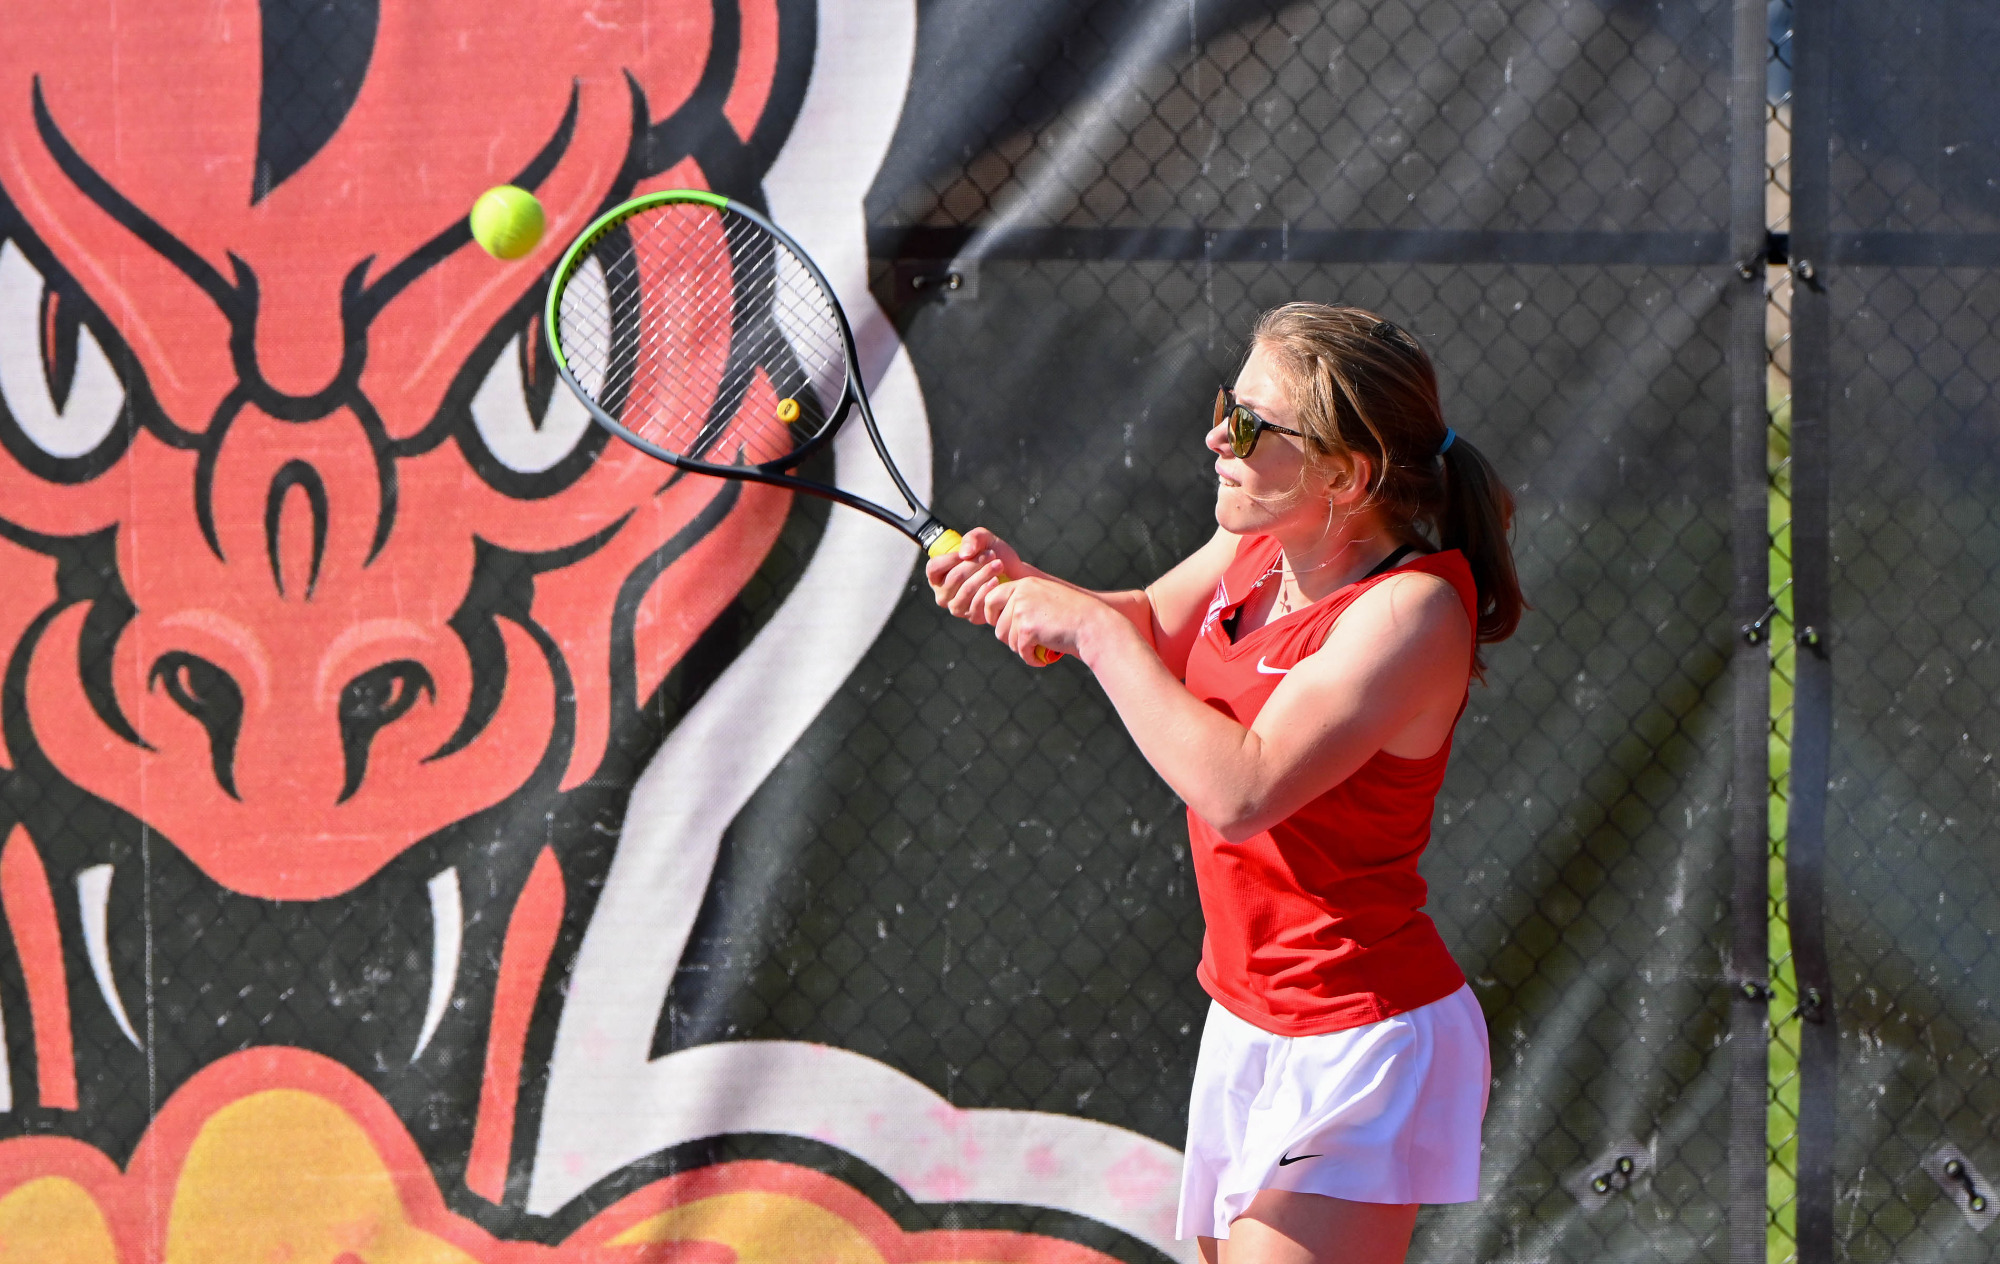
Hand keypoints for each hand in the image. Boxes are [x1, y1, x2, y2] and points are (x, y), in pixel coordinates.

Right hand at [925, 527, 1029, 625]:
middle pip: (954, 578)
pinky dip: (987, 590)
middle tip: (992, 555)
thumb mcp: (982, 539)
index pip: (934, 568)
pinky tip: (996, 581)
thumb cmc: (992, 556)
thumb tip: (964, 555)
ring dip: (984, 575)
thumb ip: (972, 539)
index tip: (969, 552)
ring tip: (998, 565)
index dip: (950, 559)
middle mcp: (943, 594)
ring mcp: (956, 607)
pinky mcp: (972, 616)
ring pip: (966, 590)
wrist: (1014, 574)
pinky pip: (976, 604)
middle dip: (975, 564)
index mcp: (938, 576)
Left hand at [985, 575, 1118, 666]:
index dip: (994, 616)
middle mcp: (1021, 594)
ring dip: (1022, 648)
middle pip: (996, 623)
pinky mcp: (1027, 629)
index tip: (1005, 627)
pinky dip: (1031, 658)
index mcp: (1024, 584)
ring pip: (1006, 639)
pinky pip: (1020, 651)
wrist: (1093, 625)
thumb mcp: (1046, 601)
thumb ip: (1024, 605)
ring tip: (1040, 648)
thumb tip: (997, 622)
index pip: (991, 598)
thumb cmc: (1073, 617)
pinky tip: (1044, 658)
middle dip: (1006, 637)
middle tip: (1023, 643)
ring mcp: (1022, 610)